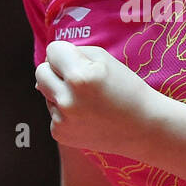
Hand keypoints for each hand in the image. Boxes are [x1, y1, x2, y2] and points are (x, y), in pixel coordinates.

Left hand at [35, 41, 158, 156]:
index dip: (65, 52)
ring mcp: (62, 121)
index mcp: (79, 77)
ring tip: (89, 102)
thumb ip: (72, 54)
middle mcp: (67, 100)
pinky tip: (88, 117)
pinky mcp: (60, 134)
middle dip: (55, 70)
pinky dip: (66, 113)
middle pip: (40, 72)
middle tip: (79, 78)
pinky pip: (53, 113)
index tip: (77, 60)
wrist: (144, 128)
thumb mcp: (104, 60)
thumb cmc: (126, 88)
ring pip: (46, 93)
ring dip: (62, 92)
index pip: (52, 51)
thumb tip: (45, 67)